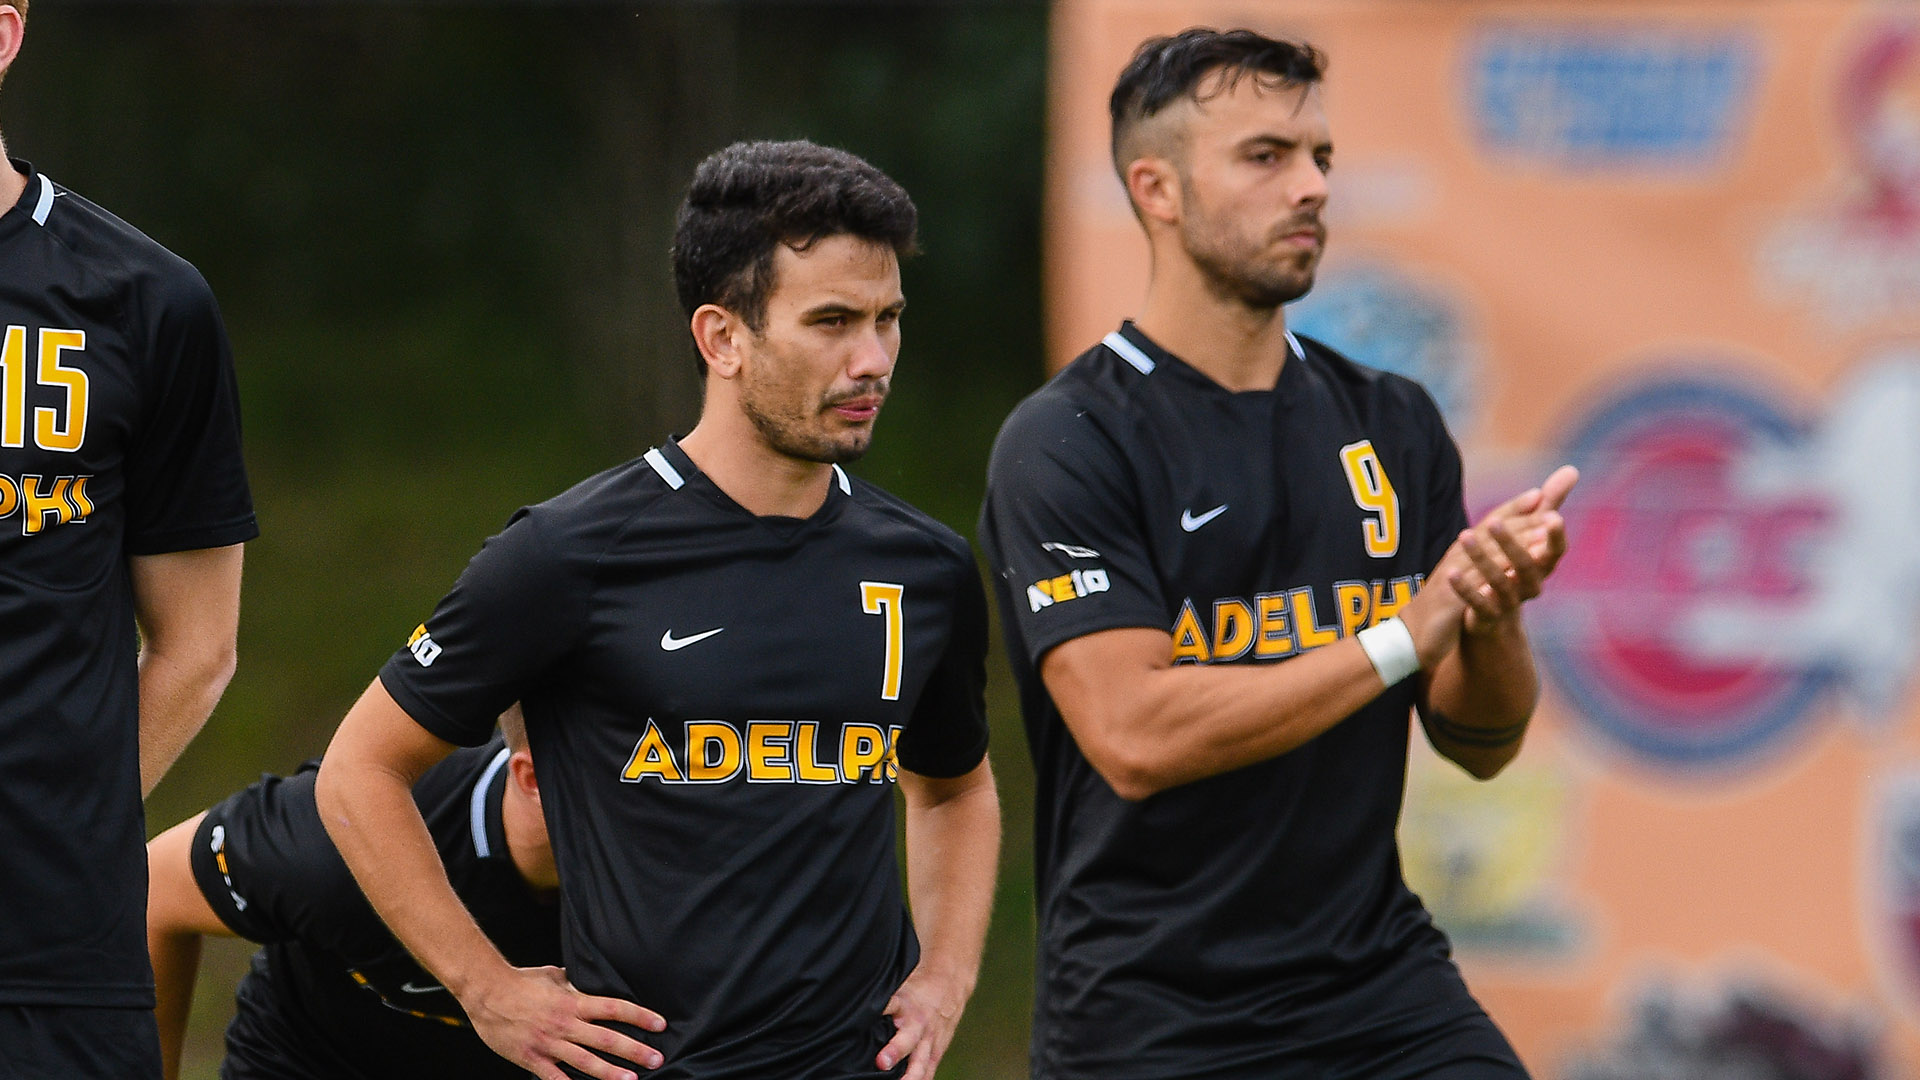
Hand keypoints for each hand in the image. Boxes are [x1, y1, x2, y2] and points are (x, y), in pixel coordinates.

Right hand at [461, 965, 665, 1079]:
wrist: (487, 991)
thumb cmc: (520, 981)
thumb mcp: (554, 976)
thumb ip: (574, 983)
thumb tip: (589, 982)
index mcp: (573, 1002)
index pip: (615, 1008)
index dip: (640, 1016)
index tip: (660, 1024)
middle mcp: (565, 1024)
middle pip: (607, 1039)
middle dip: (635, 1050)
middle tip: (657, 1058)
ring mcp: (549, 1043)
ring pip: (586, 1062)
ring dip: (611, 1073)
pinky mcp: (532, 1058)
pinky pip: (555, 1078)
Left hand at [876, 966, 969, 1079]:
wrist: (949, 986)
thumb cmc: (916, 989)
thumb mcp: (898, 986)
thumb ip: (880, 1000)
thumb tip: (851, 1006)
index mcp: (906, 1006)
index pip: (890, 1006)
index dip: (882, 1011)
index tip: (871, 1018)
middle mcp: (918, 1025)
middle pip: (907, 1039)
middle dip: (895, 1051)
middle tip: (882, 1062)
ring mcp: (930, 1041)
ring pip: (921, 1063)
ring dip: (910, 1077)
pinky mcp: (936, 1053)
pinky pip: (928, 1072)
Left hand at [1449, 466, 1576, 634]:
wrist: (1497, 614)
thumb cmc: (1517, 564)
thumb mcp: (1531, 532)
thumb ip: (1549, 503)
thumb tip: (1572, 469)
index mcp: (1544, 563)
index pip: (1556, 549)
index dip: (1555, 535)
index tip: (1552, 517)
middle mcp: (1533, 584)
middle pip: (1526, 565)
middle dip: (1511, 543)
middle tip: (1494, 522)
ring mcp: (1512, 602)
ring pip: (1500, 582)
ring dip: (1482, 559)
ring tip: (1464, 537)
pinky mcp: (1489, 616)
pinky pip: (1478, 604)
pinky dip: (1466, 589)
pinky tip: (1450, 573)